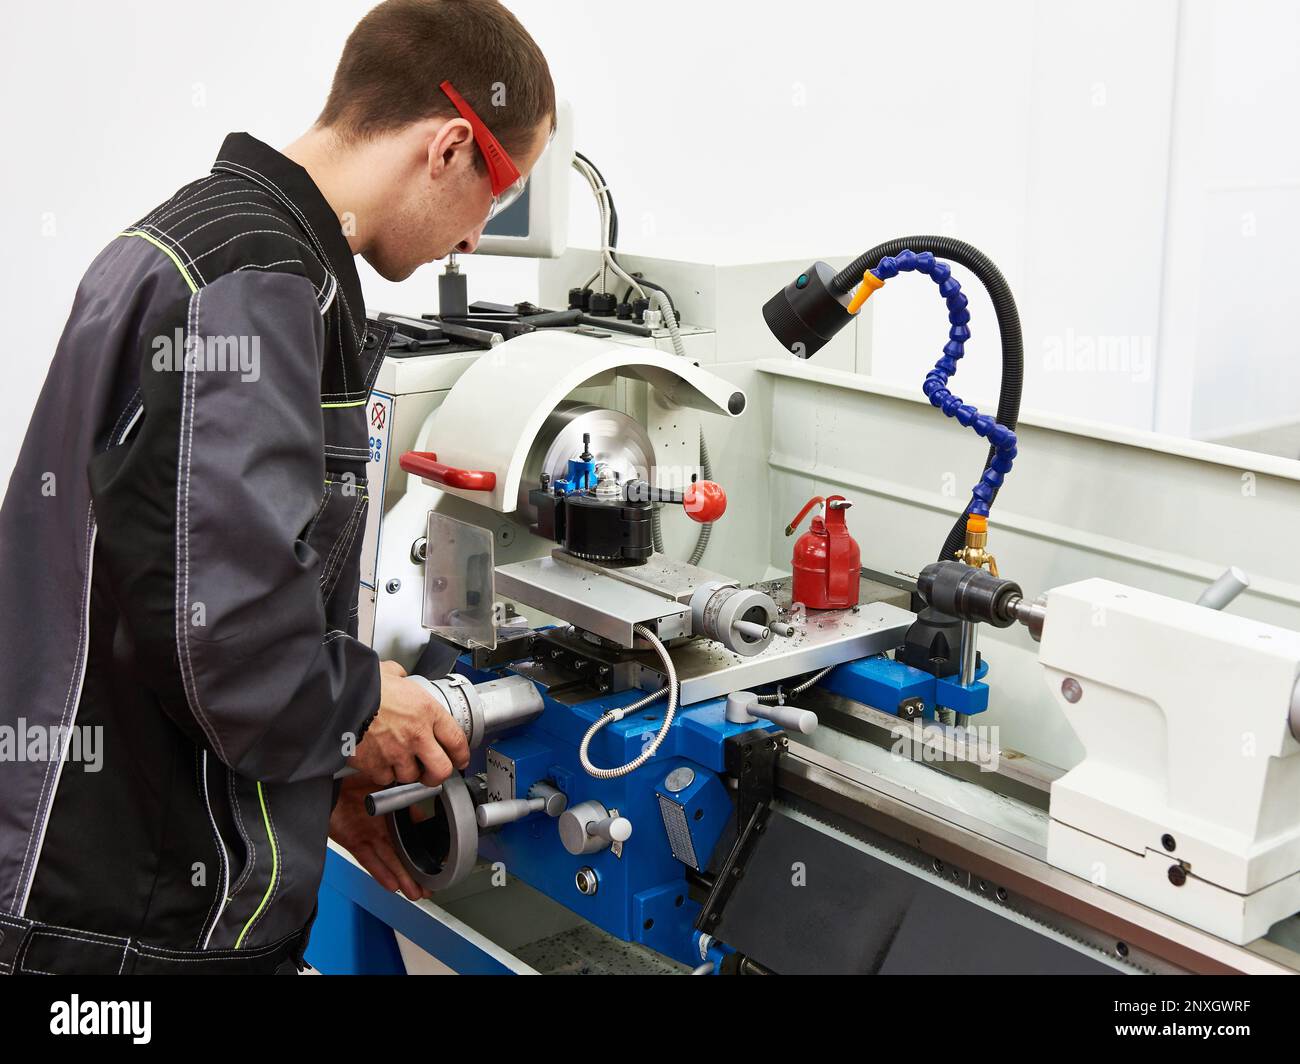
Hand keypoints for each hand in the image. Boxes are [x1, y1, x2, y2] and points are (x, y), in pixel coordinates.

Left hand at [329, 772, 429, 898]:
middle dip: (416, 871)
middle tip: (429, 886)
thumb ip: (403, 787)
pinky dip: (380, 873)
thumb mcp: (385, 778)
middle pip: (403, 853)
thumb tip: (423, 790)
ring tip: (415, 892)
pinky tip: (392, 885)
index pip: (414, 830)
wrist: (328, 783)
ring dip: (402, 877)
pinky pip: (369, 860)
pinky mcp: (353, 842)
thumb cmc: (354, 775)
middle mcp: (383, 825)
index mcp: (393, 808)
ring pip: (389, 861)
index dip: (425, 845)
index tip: (437, 858)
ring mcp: (369, 835)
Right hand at [349, 660, 470, 787]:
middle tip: (432, 771)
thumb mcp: (390, 672)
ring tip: (398, 760)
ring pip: (411, 777)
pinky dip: (383, 773)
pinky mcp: (376, 765)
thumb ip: (400, 675)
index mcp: (427, 710)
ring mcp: (397, 753)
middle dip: (438, 774)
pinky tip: (379, 761)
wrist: (337, 698)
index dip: (461, 754)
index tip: (460, 759)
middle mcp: (417, 735)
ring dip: (406, 771)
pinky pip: (385, 778)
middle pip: (441, 769)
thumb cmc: (363, 684)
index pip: (457, 739)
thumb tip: (397, 674)